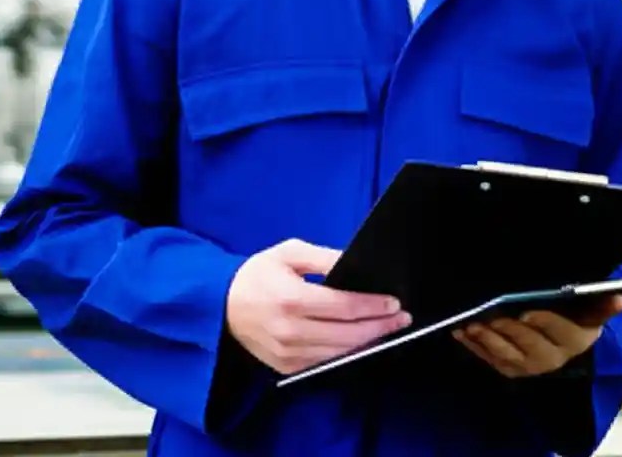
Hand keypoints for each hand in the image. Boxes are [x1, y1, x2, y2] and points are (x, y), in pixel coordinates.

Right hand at [226, 238, 411, 374]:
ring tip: (387, 330)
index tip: (394, 303)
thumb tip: (353, 263)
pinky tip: (361, 342)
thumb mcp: (287, 254)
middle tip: (402, 319)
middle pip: (348, 334)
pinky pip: (325, 363)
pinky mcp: (286, 367)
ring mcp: (288, 353)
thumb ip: (323, 257)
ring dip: (367, 342)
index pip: (345, 307)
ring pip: (340, 353)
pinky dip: (345, 353)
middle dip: (380, 326)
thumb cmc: (257, 275)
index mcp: (291, 299)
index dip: (373, 306)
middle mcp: (291, 331)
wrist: (220, 307)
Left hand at [452, 294, 621, 377]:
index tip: (527, 311)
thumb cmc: (575, 318)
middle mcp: (552, 358)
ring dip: (487, 339)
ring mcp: (529, 367)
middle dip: (508, 329)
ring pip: (506, 355)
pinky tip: (460, 331)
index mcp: (576, 340)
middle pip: (529, 344)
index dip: (544, 322)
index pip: (561, 331)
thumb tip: (618, 297)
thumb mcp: (591, 311)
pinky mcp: (510, 370)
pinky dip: (473, 346)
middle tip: (491, 315)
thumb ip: (601, 305)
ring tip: (470, 324)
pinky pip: (489, 359)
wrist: (566, 344)